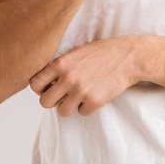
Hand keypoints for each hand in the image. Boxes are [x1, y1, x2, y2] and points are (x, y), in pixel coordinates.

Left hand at [29, 37, 145, 116]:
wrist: (129, 57)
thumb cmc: (103, 52)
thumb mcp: (77, 50)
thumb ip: (61, 64)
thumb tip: (46, 78)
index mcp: (61, 63)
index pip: (35, 84)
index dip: (40, 89)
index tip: (49, 88)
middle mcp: (68, 78)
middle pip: (45, 102)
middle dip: (53, 101)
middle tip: (63, 96)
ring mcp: (81, 90)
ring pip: (62, 111)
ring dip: (70, 106)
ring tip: (80, 96)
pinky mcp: (95, 101)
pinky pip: (82, 113)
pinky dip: (88, 108)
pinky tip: (95, 96)